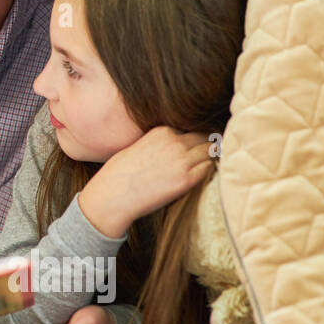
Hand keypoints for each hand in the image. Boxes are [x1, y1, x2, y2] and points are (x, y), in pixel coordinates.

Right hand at [78, 126, 213, 237]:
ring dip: (208, 158)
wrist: (114, 194)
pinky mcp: (186, 180)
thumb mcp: (138, 146)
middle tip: (202, 158)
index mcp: (162, 131)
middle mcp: (175, 142)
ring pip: (210, 151)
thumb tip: (174, 151)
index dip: (193, 140)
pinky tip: (198, 177)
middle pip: (204, 138)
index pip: (190, 130)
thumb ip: (159, 143)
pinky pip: (208, 169)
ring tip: (201, 168)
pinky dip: (207, 171)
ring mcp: (182, 160)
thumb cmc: (120, 173)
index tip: (193, 149)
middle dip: (204, 146)